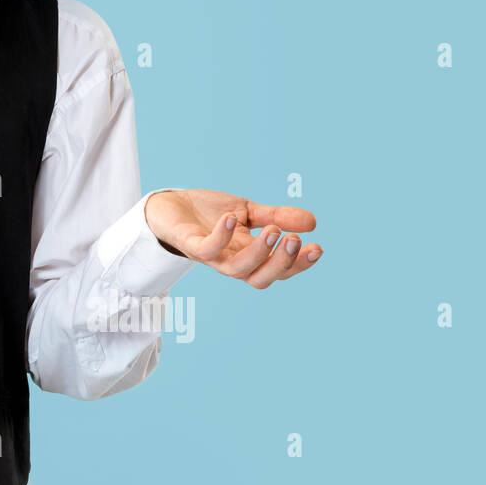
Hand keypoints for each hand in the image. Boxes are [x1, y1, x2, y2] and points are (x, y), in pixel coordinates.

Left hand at [145, 189, 322, 288]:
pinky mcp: (189, 244)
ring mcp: (210, 256)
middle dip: (281, 263)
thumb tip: (314, 222)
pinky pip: (207, 250)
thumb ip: (278, 217)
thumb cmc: (208, 213)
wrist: (168, 205)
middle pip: (260, 279)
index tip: (317, 248)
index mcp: (248, 256)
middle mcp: (230, 261)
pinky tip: (233, 220)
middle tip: (294, 240)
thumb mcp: (248, 211)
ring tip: (274, 230)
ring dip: (259, 252)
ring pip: (237, 270)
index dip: (298, 265)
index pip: (278, 270)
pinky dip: (221, 237)